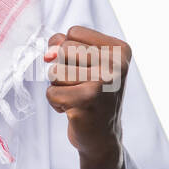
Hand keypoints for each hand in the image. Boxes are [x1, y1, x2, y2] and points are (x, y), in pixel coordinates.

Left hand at [44, 25, 129, 162]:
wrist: (102, 136)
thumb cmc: (91, 94)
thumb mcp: (86, 63)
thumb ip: (63, 45)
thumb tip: (48, 53)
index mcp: (119, 50)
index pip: (73, 32)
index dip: (69, 51)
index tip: (86, 69)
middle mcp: (116, 64)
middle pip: (63, 49)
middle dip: (63, 68)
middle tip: (80, 85)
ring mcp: (103, 83)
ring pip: (55, 71)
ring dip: (59, 86)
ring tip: (77, 98)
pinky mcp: (87, 101)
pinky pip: (51, 92)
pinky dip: (56, 103)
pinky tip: (74, 110)